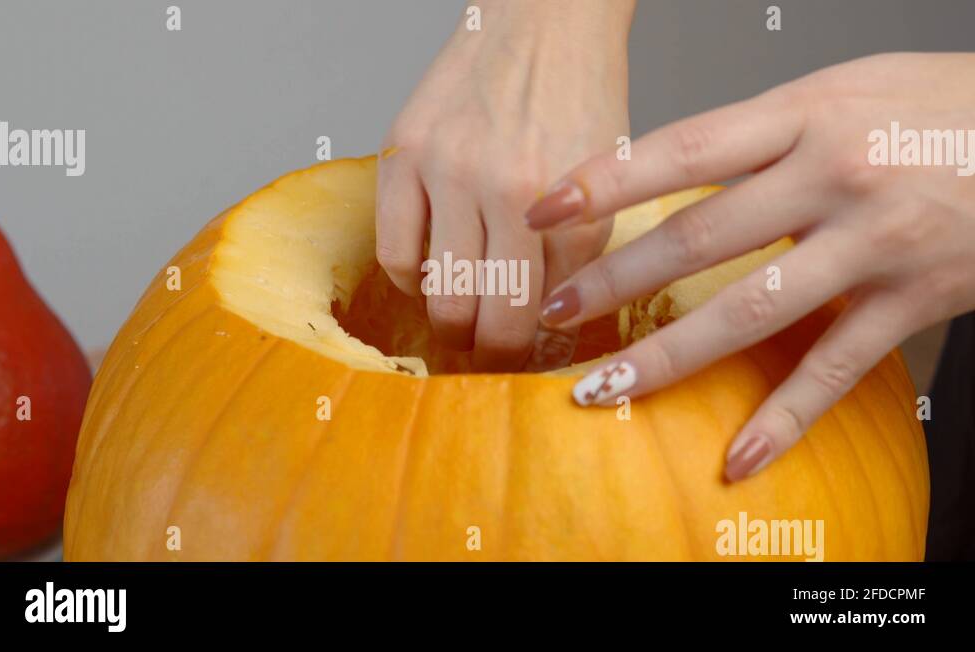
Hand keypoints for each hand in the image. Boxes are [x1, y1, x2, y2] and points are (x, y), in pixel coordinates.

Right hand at [376, 0, 633, 370]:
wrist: (545, 16)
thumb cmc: (582, 97)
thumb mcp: (605, 186)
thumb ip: (578, 258)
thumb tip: (542, 326)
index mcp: (567, 203)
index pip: (537, 315)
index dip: (527, 350)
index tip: (521, 356)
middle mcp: (503, 189)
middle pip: (482, 317)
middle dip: (487, 350)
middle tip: (489, 349)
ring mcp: (445, 168)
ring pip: (436, 294)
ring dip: (449, 322)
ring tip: (460, 317)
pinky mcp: (402, 150)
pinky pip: (391, 251)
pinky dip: (410, 279)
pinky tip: (429, 271)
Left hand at [526, 52, 974, 479]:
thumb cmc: (943, 103)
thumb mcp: (846, 88)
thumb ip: (764, 131)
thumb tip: (675, 169)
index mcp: (809, 112)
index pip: (685, 145)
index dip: (606, 179)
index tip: (544, 209)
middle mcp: (834, 174)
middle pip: (701, 237)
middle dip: (617, 280)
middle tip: (554, 313)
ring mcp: (875, 241)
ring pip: (752, 311)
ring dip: (669, 356)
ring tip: (604, 387)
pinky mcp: (915, 299)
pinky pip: (837, 368)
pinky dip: (785, 419)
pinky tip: (738, 458)